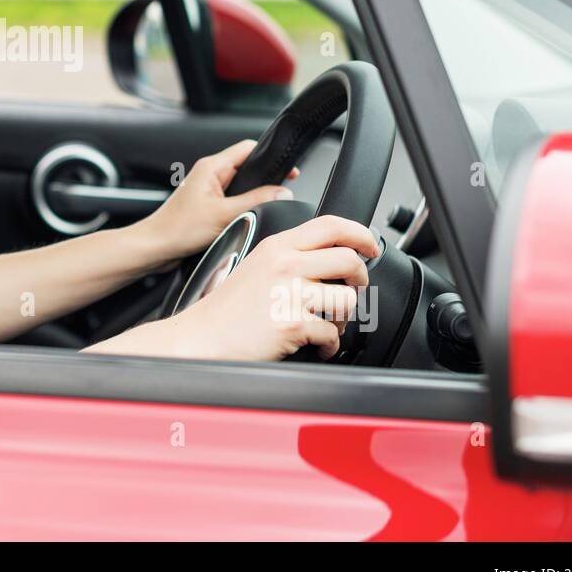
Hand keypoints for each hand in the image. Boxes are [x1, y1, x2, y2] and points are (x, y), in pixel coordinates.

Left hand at [134, 137, 297, 265]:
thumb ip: (256, 201)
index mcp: (212, 167)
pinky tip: (246, 218)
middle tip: (279, 191)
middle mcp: (209, 174)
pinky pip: (233, 200)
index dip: (271, 157)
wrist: (156, 247)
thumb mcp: (225, 214)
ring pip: (241, 185)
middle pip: (247, 166)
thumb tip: (283, 192)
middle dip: (265, 178)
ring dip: (253, 195)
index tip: (289, 170)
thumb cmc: (178, 229)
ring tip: (261, 207)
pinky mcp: (207, 205)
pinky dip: (242, 207)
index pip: (248, 148)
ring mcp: (208, 189)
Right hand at [169, 215, 378, 361]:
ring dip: (344, 317)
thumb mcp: (256, 264)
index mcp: (277, 246)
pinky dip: (329, 345)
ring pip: (346, 300)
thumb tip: (329, 261)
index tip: (370, 245)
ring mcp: (290, 294)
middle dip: (361, 278)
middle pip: (349, 260)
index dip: (360, 233)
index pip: (331, 225)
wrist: (201, 337)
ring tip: (327, 323)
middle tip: (354, 288)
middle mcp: (285, 265)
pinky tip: (316, 346)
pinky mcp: (293, 324)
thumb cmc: (226, 308)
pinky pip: (332, 335)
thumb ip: (289, 256)